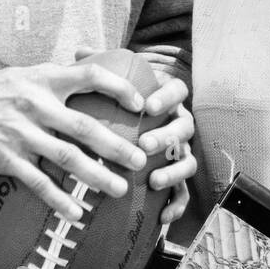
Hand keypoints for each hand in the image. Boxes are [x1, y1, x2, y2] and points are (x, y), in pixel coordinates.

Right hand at [0, 61, 148, 221]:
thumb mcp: (20, 75)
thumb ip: (52, 79)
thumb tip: (89, 77)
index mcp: (42, 78)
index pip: (90, 75)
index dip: (120, 88)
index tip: (140, 104)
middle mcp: (35, 103)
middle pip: (86, 126)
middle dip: (118, 146)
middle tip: (140, 160)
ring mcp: (19, 132)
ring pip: (68, 157)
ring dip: (97, 176)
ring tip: (119, 189)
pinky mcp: (3, 157)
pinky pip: (38, 181)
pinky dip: (59, 199)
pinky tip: (76, 212)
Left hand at [74, 47, 196, 224]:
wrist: (133, 135)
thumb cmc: (120, 108)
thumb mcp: (111, 86)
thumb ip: (99, 68)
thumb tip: (80, 51)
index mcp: (166, 99)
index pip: (177, 89)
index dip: (166, 97)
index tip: (148, 106)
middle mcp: (178, 124)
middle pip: (185, 127)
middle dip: (167, 136)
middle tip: (145, 144)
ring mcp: (181, 152)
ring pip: (189, 160)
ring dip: (174, 170)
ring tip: (152, 179)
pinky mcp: (177, 179)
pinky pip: (184, 193)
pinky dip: (177, 205)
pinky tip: (162, 217)